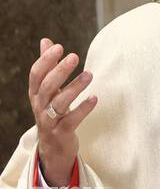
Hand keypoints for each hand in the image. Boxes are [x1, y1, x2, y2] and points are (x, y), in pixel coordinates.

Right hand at [29, 38, 96, 186]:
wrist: (53, 147)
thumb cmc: (52, 112)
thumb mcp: (47, 90)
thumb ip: (48, 66)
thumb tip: (46, 41)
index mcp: (36, 94)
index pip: (36, 75)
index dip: (45, 60)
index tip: (58, 46)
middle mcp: (40, 106)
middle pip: (46, 87)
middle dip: (59, 71)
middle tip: (75, 56)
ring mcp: (49, 121)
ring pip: (58, 103)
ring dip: (74, 88)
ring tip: (89, 74)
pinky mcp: (62, 133)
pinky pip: (72, 120)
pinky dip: (83, 109)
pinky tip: (95, 98)